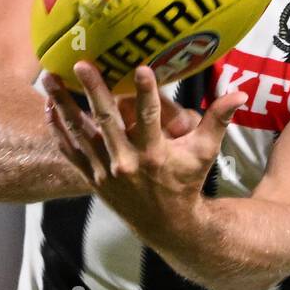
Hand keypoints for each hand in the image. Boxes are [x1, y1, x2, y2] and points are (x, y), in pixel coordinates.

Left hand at [42, 62, 247, 242]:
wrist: (167, 225)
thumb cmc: (186, 182)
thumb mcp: (204, 152)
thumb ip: (218, 120)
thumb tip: (240, 94)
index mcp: (154, 154)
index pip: (149, 117)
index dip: (145, 92)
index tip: (140, 67)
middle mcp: (127, 162)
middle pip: (106, 121)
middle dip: (92, 91)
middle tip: (81, 64)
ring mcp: (105, 171)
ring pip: (80, 133)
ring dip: (63, 104)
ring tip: (49, 78)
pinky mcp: (93, 178)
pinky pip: (71, 151)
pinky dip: (59, 130)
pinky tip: (49, 107)